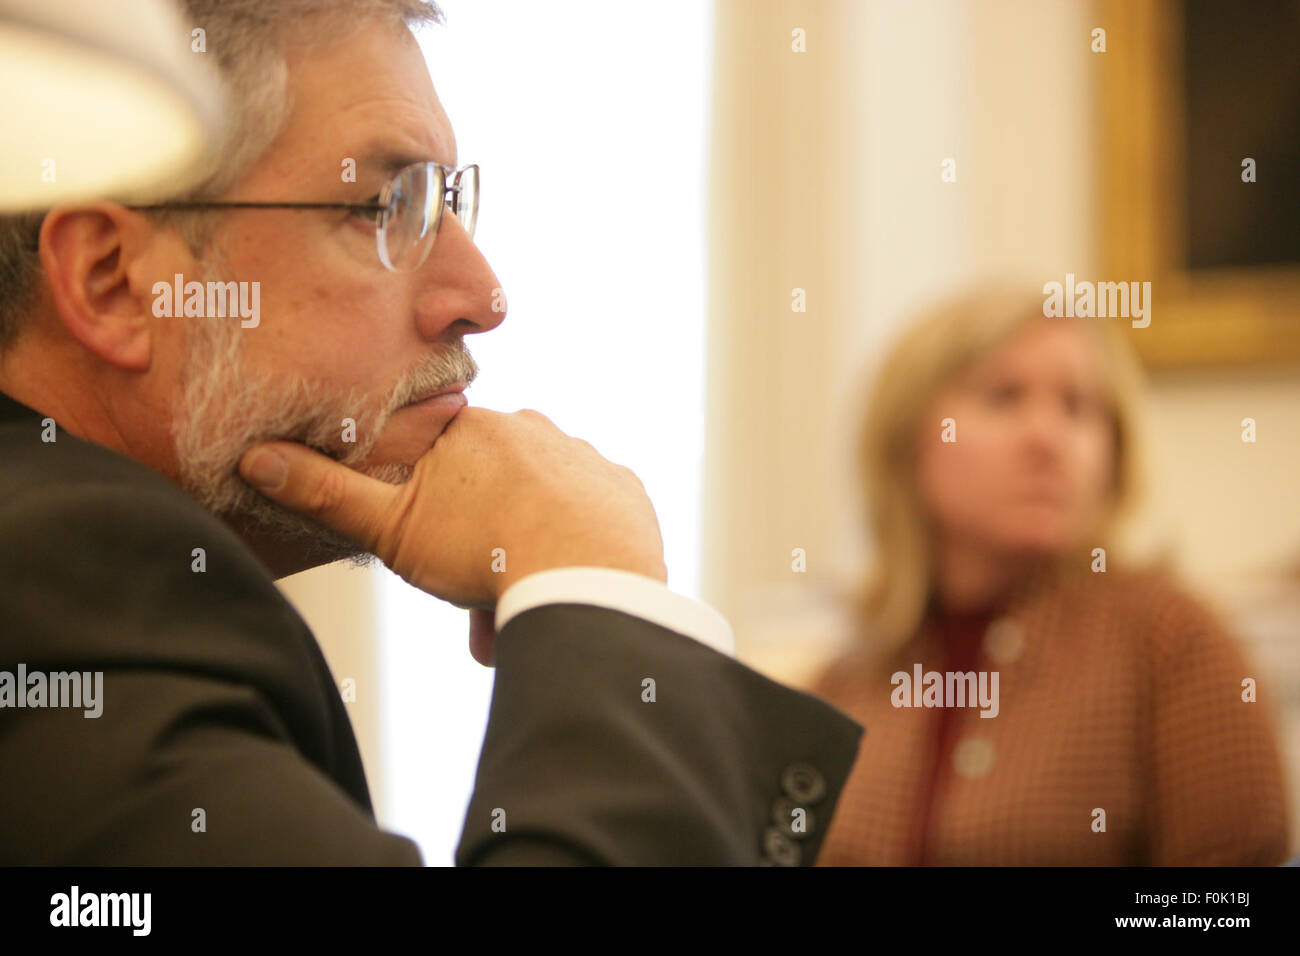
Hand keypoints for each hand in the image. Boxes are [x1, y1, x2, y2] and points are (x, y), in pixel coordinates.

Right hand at [237, 407, 666, 662]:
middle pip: (495, 485)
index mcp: (477, 428)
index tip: (443, 552)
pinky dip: (578, 546)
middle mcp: (536, 429)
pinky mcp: (625, 492)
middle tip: (477, 596)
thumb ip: (327, 493)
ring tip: (520, 604)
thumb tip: (256, 458)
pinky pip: (593, 516)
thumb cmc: (484, 552)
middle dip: (482, 538)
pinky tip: (567, 581)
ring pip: (544, 504)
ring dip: (529, 547)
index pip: (445, 460)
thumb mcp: (391, 527)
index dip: (436, 511)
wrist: (585, 578)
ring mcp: (587, 458)